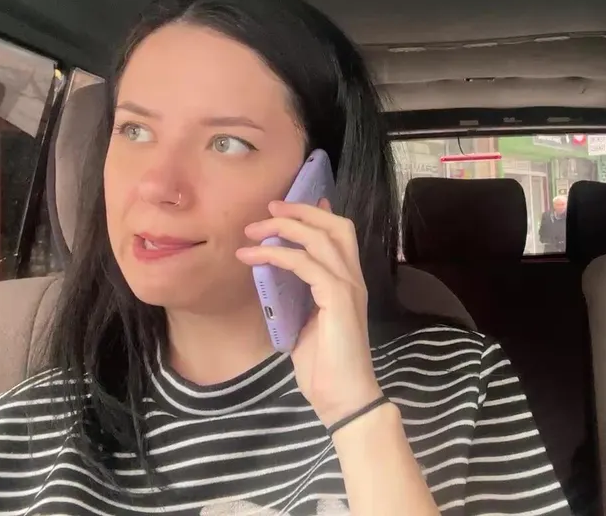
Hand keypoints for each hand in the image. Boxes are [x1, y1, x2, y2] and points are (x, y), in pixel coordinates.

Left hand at [236, 200, 382, 425]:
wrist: (344, 398)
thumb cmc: (325, 369)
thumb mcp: (306, 324)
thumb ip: (299, 299)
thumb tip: (278, 281)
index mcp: (348, 284)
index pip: (340, 235)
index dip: (316, 214)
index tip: (286, 207)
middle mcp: (353, 279)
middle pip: (335, 226)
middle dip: (301, 212)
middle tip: (269, 208)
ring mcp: (349, 287)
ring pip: (321, 238)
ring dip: (284, 228)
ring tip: (253, 231)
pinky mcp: (338, 298)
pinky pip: (306, 264)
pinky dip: (278, 255)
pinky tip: (255, 257)